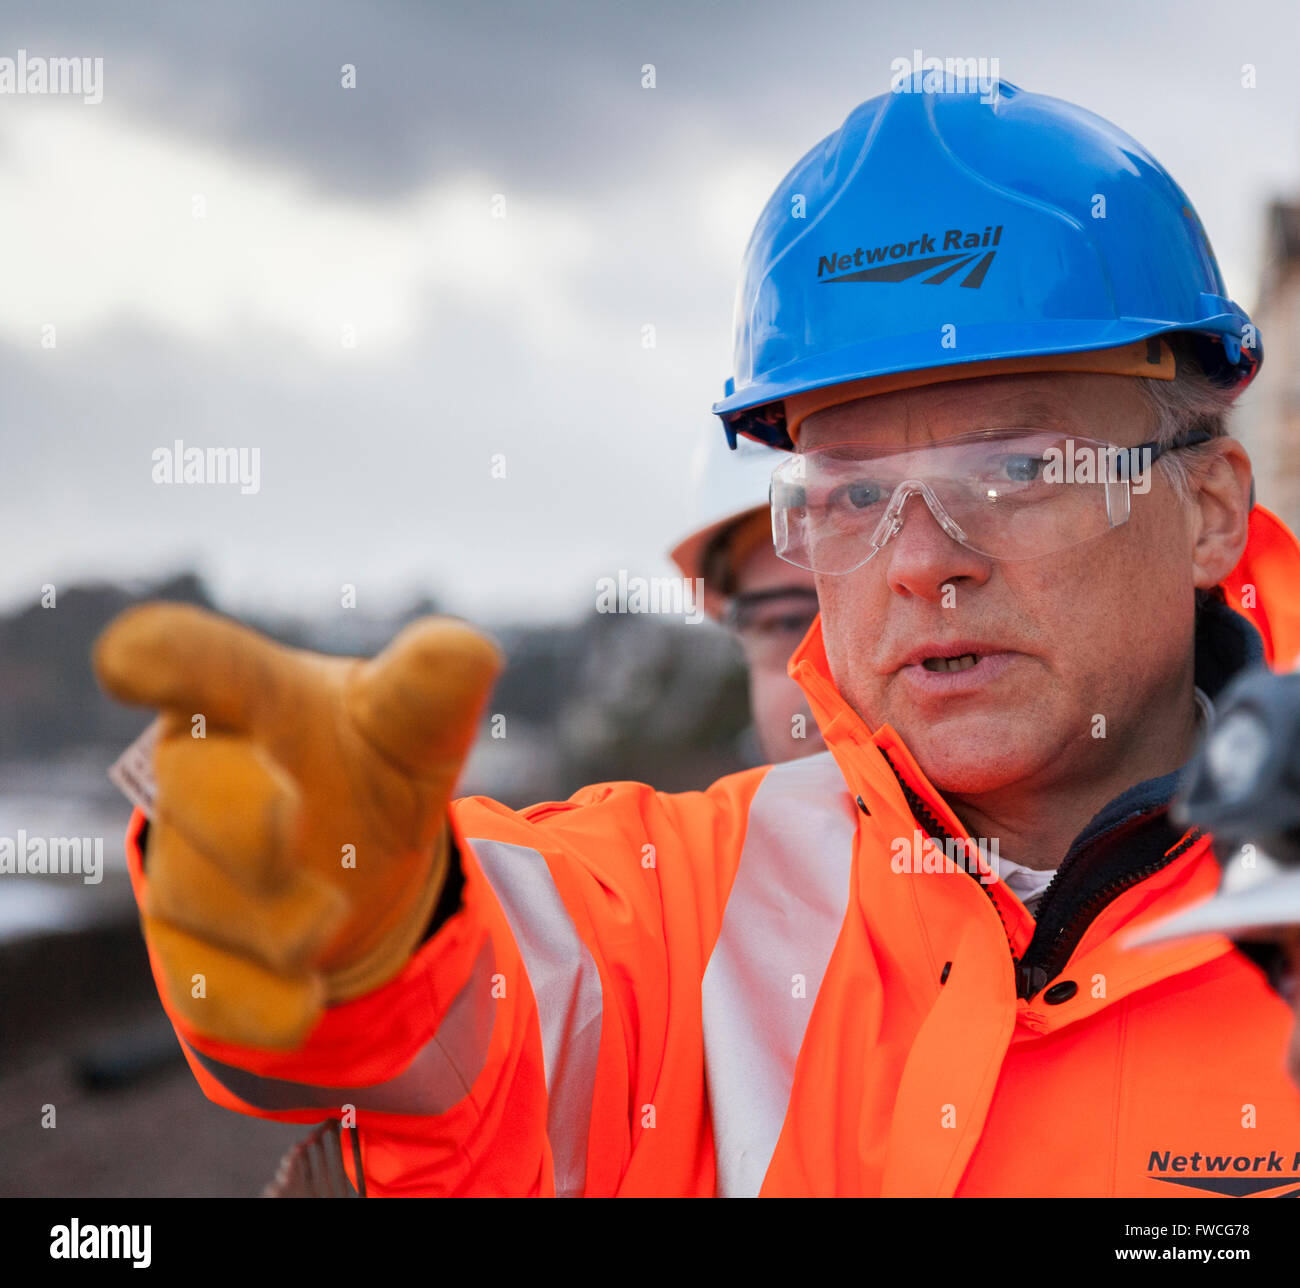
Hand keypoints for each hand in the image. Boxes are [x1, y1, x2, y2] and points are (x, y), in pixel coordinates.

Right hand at [93, 602, 501, 1048]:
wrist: (357, 863)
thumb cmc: (369, 761)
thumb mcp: (414, 725)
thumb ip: (434, 688)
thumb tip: (469, 649)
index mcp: (249, 696)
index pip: (201, 662)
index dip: (166, 658)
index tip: (130, 657)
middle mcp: (202, 774)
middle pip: (191, 785)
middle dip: (233, 807)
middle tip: (286, 820)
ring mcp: (187, 868)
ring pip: (200, 901)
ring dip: (270, 917)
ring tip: (332, 914)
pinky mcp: (195, 955)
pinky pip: (209, 990)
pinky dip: (260, 1003)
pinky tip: (306, 1001)